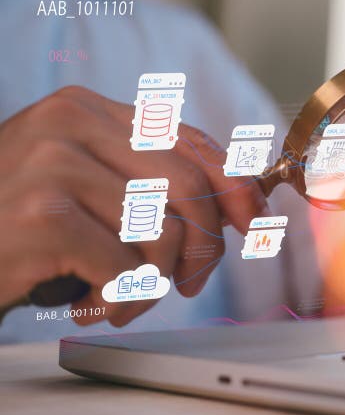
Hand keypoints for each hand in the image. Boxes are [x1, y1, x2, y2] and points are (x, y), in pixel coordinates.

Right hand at [0, 86, 266, 325]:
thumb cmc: (11, 224)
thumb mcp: (79, 184)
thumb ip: (145, 178)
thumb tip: (239, 198)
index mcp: (86, 110)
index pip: (188, 140)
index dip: (233, 183)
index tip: (251, 220)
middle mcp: (69, 125)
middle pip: (188, 185)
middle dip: (204, 244)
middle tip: (190, 279)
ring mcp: (52, 165)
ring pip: (163, 230)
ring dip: (156, 282)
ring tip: (120, 294)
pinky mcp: (41, 215)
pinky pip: (126, 268)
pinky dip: (121, 301)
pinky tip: (87, 303)